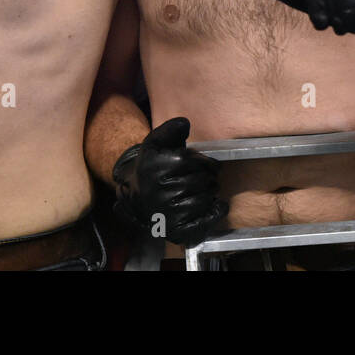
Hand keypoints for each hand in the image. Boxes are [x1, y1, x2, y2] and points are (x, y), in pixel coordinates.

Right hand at [112, 117, 227, 246]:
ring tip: (202, 190)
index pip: (193, 162)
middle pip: (202, 181)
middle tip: (203, 177)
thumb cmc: (152, 167)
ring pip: (204, 199)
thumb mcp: (155, 143)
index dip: (202, 161)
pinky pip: (203, 223)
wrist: (137, 196)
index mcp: (156, 169)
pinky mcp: (175, 230)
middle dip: (207, 177)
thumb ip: (170, 130)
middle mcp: (160, 192)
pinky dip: (214, 213)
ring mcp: (168, 214)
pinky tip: (216, 206)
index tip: (202, 163)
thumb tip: (185, 123)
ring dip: (209, 193)